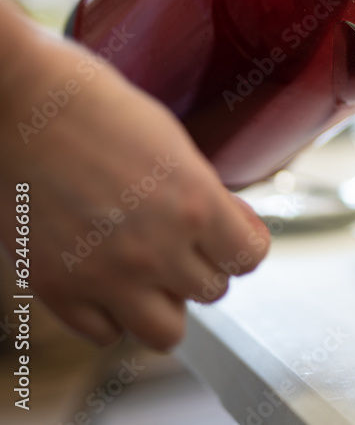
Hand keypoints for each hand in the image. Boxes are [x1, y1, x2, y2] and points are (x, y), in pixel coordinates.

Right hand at [0, 4, 270, 350]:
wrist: (16, 102)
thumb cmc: (94, 106)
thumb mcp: (172, 143)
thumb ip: (202, 193)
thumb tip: (224, 225)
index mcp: (195, 204)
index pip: (249, 258)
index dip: (243, 242)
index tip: (232, 232)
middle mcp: (157, 249)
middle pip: (212, 292)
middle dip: (204, 266)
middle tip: (184, 243)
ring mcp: (105, 276)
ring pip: (166, 331)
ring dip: (165, 303)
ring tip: (152, 275)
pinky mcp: (57, 289)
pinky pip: (104, 334)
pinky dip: (111, 315)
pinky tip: (107, 282)